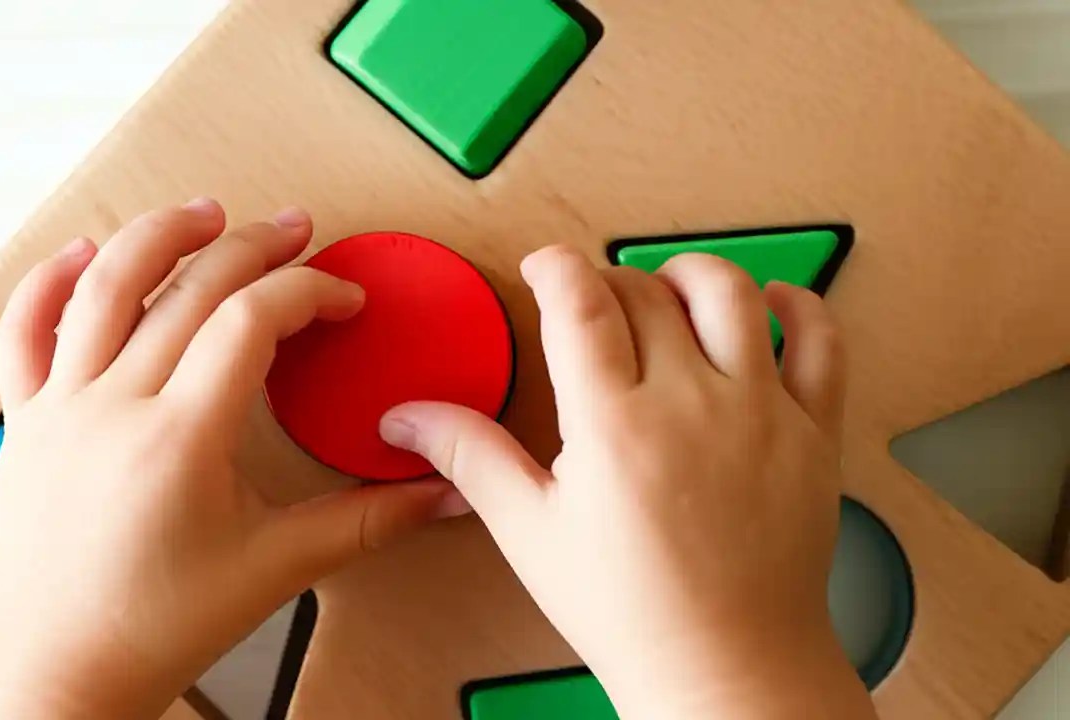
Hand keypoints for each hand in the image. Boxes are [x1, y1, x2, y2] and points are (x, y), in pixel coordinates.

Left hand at [0, 201, 467, 719]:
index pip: (250, 321)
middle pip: (188, 288)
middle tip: (296, 228)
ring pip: (102, 286)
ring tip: (204, 211)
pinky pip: (24, 331)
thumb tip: (445, 497)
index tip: (342, 300)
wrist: (58, 669)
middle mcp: (113, 406)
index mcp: (179, 437)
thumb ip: (369, 521)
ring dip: (159, 236)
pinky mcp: (26, 421)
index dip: (308, 292)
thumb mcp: (276, 568)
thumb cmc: (156, 627)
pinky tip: (83, 253)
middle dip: (254, 247)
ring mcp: (61, 408)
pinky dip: (49, 281)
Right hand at [381, 247, 874, 717]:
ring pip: (734, 294)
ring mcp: (761, 412)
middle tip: (590, 306)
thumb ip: (470, 457)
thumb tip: (405, 417)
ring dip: (690, 274)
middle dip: (607, 280)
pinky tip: (771, 306)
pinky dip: (801, 307)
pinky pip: (823, 343)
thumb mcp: (530, 532)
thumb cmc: (628, 610)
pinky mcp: (813, 433)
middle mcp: (691, 403)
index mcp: (614, 426)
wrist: (726, 667)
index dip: (556, 267)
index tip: (543, 267)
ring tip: (666, 291)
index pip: (581, 304)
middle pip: (646, 292)